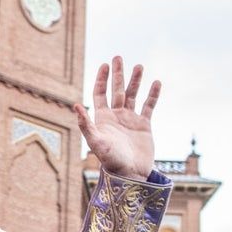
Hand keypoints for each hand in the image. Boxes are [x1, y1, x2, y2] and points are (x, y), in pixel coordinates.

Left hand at [73, 56, 160, 180]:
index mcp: (103, 118)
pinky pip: (149, 106)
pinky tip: (156, 83)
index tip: (105, 65)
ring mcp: (130, 120)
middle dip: (117, 74)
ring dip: (136, 81)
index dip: (101, 79)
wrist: (131, 175)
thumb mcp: (96, 142)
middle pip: (116, 90)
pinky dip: (152, 95)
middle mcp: (116, 116)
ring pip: (133, 95)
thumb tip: (75, 105)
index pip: (100, 93)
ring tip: (139, 66)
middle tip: (118, 57)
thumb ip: (86, 124)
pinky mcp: (144, 126)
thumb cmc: (111, 161)